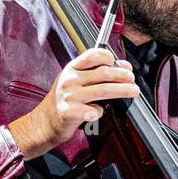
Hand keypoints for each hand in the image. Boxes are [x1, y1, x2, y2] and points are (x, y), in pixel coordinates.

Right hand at [11, 47, 138, 153]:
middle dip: (122, 76)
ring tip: (133, 92)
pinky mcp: (69, 112)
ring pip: (103, 90)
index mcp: (72, 68)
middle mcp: (70, 80)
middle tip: (132, 80)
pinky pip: (93, 111)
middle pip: (103, 74)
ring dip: (122, 91)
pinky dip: (100, 111)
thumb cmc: (63, 101)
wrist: (44, 122)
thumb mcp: (76, 81)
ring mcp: (69, 96)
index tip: (121, 65)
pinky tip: (99, 112)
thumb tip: (124, 67)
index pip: (93, 55)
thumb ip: (97, 73)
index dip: (109, 58)